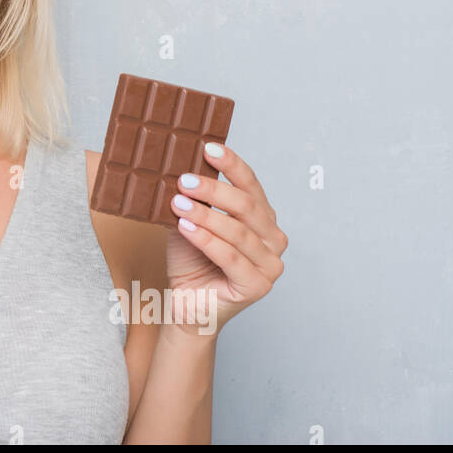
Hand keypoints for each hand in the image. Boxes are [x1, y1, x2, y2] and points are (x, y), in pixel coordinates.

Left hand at [163, 142, 287, 337]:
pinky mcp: (258, 286)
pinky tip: (185, 226)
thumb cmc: (191, 263)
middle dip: (214, 190)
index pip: (251, 186)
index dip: (232, 165)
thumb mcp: (190, 222)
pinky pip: (230, 257)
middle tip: (184, 179)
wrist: (186, 305)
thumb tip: (180, 168)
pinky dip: (206, 239)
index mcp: (263, 220)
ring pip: (237, 231)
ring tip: (178, 202)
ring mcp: (270, 265)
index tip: (209, 147)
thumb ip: (194, 200)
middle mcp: (274, 239)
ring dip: (205, 214)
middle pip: (246, 206)